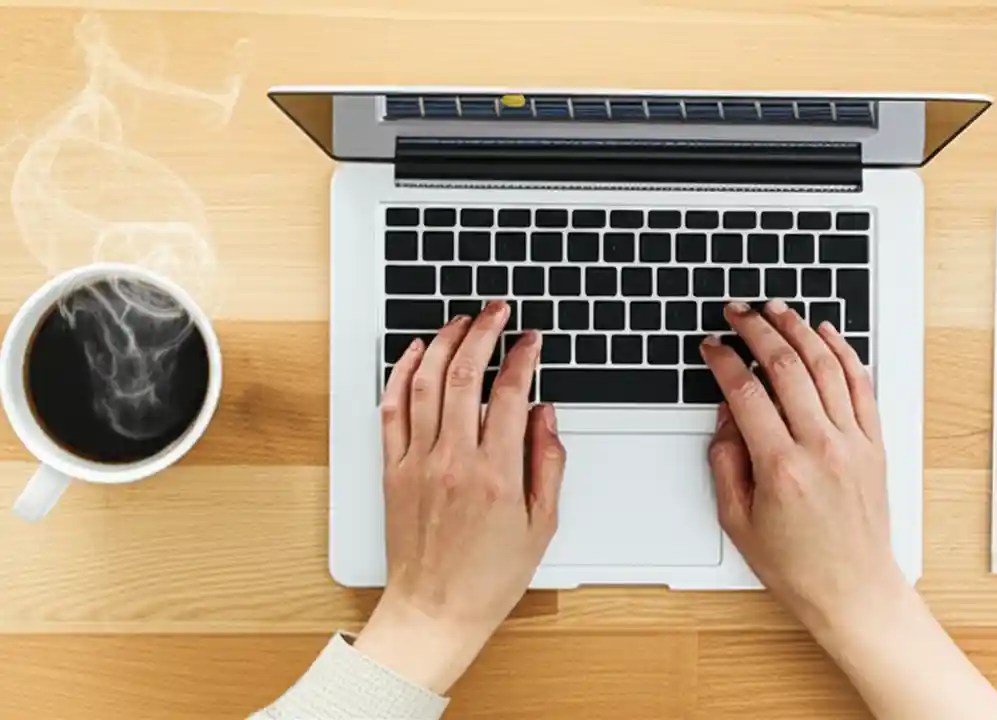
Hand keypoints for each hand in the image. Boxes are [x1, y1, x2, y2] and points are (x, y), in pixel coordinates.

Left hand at [355, 302, 565, 693]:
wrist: (434, 610)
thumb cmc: (488, 577)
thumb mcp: (542, 525)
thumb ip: (548, 463)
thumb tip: (545, 415)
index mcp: (496, 475)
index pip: (512, 394)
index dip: (524, 357)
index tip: (531, 340)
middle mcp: (453, 461)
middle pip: (465, 376)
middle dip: (484, 332)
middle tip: (497, 312)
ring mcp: (417, 463)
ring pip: (425, 383)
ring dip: (443, 342)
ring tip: (461, 321)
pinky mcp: (391, 470)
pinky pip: (391, 409)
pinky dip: (400, 374)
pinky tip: (414, 353)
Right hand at [702, 299, 906, 642]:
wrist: (852, 589)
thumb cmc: (797, 564)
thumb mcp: (737, 521)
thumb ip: (726, 462)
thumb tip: (727, 415)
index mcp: (781, 468)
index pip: (746, 392)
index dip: (724, 360)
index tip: (712, 346)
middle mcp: (820, 448)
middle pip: (786, 367)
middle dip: (757, 330)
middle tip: (738, 312)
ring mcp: (852, 443)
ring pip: (825, 366)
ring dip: (798, 331)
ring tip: (778, 310)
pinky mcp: (873, 444)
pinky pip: (861, 385)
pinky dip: (844, 353)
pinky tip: (827, 334)